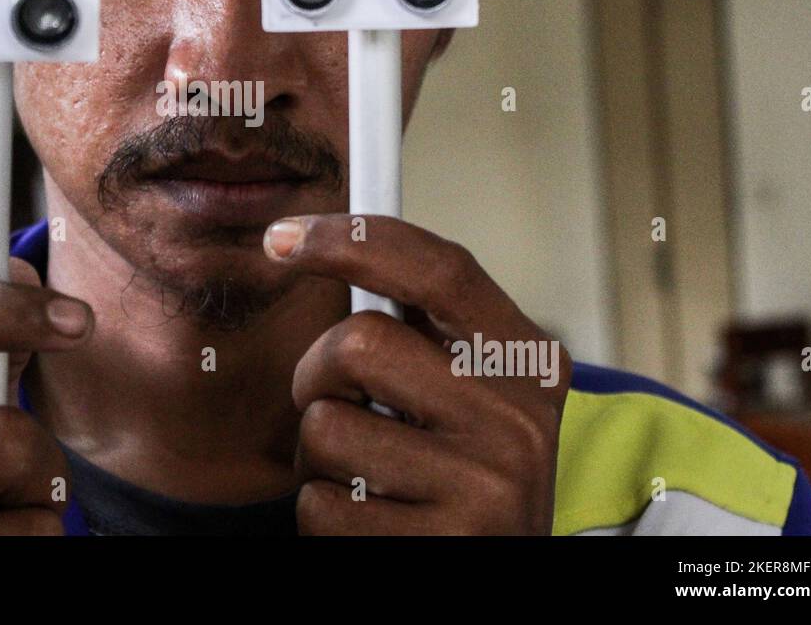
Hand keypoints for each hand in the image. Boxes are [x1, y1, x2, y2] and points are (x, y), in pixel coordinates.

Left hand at [265, 214, 571, 534]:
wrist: (499, 573)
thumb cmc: (461, 473)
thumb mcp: (471, 393)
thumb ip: (422, 331)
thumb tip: (328, 239)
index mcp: (527, 363)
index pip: (440, 270)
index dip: (356, 239)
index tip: (283, 237)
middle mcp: (518, 421)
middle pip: (359, 344)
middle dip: (317, 373)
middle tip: (338, 404)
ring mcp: (484, 488)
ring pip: (325, 428)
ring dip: (316, 456)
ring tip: (364, 476)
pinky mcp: (439, 546)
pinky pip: (320, 505)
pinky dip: (322, 514)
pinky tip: (369, 521)